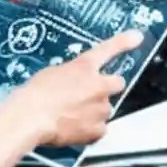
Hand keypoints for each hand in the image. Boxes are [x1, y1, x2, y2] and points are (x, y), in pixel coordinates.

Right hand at [0, 30, 141, 166]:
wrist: (30, 118)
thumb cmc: (34, 95)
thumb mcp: (52, 74)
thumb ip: (71, 76)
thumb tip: (74, 83)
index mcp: (83, 66)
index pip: (109, 49)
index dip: (124, 42)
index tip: (137, 36)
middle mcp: (98, 85)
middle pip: (117, 83)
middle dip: (107, 88)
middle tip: (90, 95)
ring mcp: (101, 108)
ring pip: (105, 108)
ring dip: (94, 111)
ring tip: (71, 115)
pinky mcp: (98, 129)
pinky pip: (99, 129)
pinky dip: (89, 130)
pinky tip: (73, 128)